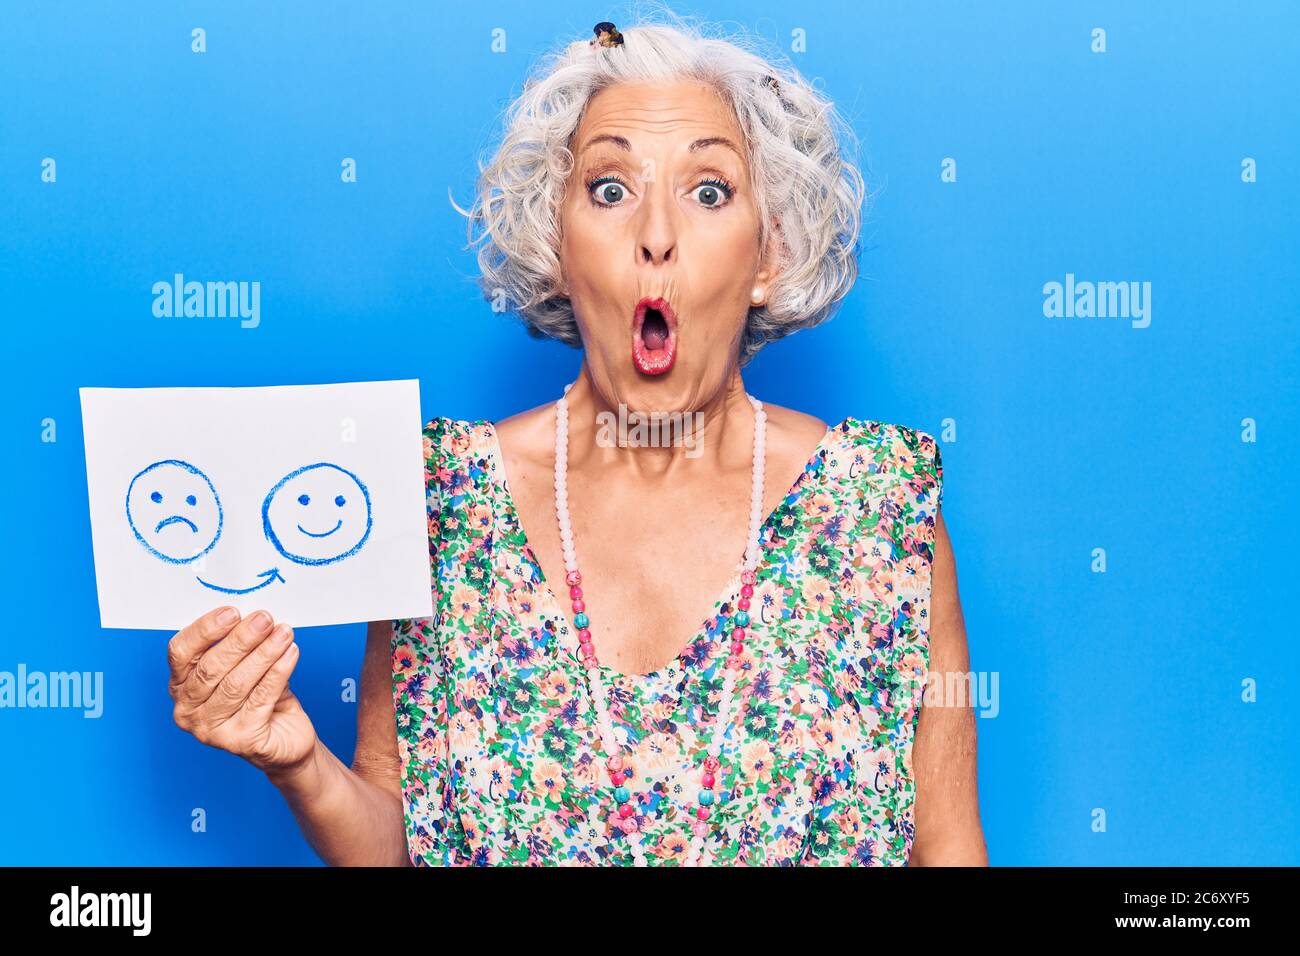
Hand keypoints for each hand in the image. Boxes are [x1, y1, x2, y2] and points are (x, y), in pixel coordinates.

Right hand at [168, 606, 317, 776]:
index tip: (232, 612)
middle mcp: (188, 710)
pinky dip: (278, 672)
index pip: (181, 653)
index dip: (204, 630)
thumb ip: (241, 644)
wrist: (288, 739)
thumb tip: (255, 615)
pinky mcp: (240, 741)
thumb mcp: (245, 666)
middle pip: (211, 668)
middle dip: (241, 639)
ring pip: (236, 683)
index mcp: (181, 685)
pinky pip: (261, 698)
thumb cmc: (262, 698)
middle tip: (265, 619)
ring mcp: (211, 730)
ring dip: (264, 653)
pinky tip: (290, 654)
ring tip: (283, 633)